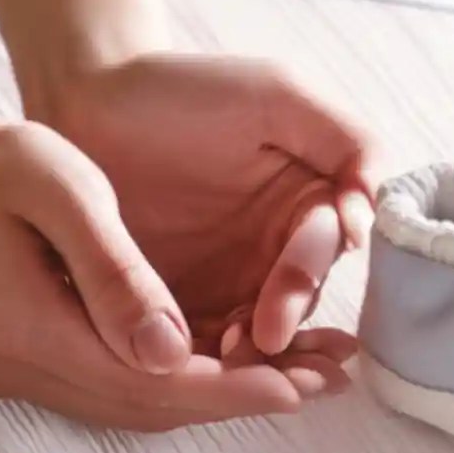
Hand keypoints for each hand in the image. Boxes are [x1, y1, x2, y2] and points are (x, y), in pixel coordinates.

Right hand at [0, 121, 355, 430]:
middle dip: (242, 393)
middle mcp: (25, 363)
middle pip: (152, 404)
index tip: (295, 383)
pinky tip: (242, 355)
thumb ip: (116, 275)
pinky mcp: (43, 356)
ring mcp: (29, 366)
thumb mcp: (66, 196)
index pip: (147, 381)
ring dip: (224, 389)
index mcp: (30, 326)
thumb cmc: (6, 167)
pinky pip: (126, 382)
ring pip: (143, 401)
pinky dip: (189, 376)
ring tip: (304, 371)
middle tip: (322, 380)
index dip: (227, 386)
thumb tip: (171, 351)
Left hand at [45, 53, 373, 359]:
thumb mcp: (281, 94)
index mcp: (310, 199)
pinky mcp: (178, 305)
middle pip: (301, 297)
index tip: (289, 289)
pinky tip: (192, 363)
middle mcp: (279, 245)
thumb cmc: (184, 88)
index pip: (329, 246)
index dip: (310, 271)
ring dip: (253, 352)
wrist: (86, 102)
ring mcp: (231, 279)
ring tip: (229, 360)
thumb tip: (367, 224)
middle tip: (263, 338)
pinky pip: (200, 342)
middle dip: (286, 321)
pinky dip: (203, 359)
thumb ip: (348, 142)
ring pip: (260, 330)